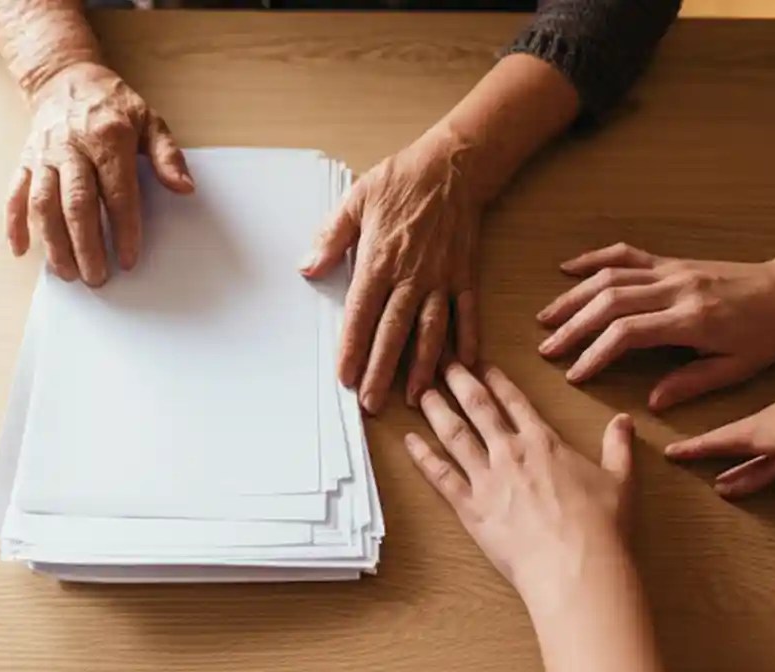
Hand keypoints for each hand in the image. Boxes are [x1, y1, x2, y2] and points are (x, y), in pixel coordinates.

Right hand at [7, 62, 193, 285]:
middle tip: (97, 278)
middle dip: (86, 246)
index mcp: (108, 139)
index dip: (124, 230)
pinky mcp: (24, 161)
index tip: (128, 259)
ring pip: (44, 204)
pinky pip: (15, 194)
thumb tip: (185, 188)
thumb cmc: (113, 106)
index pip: (117, 194)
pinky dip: (14, 224)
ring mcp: (44, 156)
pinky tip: (22, 251)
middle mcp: (72, 148)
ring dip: (54, 243)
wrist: (66, 79)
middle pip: (77, 204)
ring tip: (66, 274)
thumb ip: (168, 155)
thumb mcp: (149, 121)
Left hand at [300, 129, 481, 413]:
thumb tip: (307, 267)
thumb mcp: (356, 199)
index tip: (345, 377)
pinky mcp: (464, 275)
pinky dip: (467, 339)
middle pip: (394, 332)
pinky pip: (466, 313)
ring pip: (431, 331)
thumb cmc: (402, 180)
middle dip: (382, 370)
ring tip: (417, 397)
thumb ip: (331, 237)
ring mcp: (442, 278)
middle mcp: (412, 276)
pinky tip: (465, 365)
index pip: (361, 314)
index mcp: (379, 260)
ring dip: (424, 366)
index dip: (352, 348)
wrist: (453, 165)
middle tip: (373, 403)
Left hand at [404, 364, 635, 611]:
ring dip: (435, 410)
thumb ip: (619, 446)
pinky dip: (423, 457)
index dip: (496, 380)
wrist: (577, 567)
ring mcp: (488, 479)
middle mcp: (511, 453)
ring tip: (420, 390)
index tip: (480, 363)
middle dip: (458, 380)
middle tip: (441, 360)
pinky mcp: (471, 508)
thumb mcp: (619, 480)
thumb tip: (625, 420)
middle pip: (478, 407)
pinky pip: (441, 476)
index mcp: (544, 443)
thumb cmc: (601, 528)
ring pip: (454, 435)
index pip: (515, 402)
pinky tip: (409, 441)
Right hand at [538, 243, 774, 409]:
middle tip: (547, 348)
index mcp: (691, 319)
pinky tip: (568, 268)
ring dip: (574, 296)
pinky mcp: (671, 261)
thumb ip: (691, 383)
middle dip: (573, 326)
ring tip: (547, 318)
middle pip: (609, 301)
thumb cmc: (768, 335)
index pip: (628, 333)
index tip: (575, 375)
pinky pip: (626, 253)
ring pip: (610, 276)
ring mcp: (671, 270)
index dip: (595, 354)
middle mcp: (675, 288)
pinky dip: (594, 258)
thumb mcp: (737, 368)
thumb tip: (651, 402)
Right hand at [665, 344, 774, 533]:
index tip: (720, 489)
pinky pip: (749, 419)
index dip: (744, 481)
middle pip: (736, 441)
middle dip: (705, 450)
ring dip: (710, 438)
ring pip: (738, 429)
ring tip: (684, 447)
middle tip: (672, 455)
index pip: (765, 467)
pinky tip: (725, 434)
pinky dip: (729, 428)